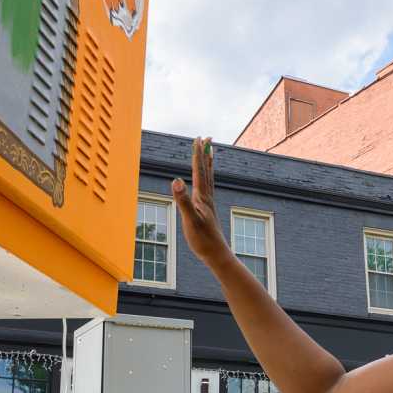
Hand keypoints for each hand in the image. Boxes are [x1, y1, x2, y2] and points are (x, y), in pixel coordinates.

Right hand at [171, 137, 231, 269]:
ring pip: (209, 178)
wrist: (216, 254)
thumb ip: (182, 200)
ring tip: (210, 153)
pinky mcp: (207, 211)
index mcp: (201, 197)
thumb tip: (176, 180)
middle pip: (206, 170)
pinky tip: (206, 181)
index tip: (198, 139)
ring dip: (208, 164)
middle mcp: (207, 197)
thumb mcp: (189, 220)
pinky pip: (208, 189)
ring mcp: (208, 204)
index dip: (197, 154)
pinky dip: (208, 180)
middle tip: (206, 138)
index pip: (199, 171)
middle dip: (204, 154)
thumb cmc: (203, 240)